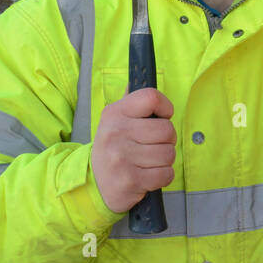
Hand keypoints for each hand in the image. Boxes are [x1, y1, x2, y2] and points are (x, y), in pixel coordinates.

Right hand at [90, 87, 176, 213]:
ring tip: (150, 161)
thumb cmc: (112, 148)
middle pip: (166, 129)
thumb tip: (136, 79)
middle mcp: (116, 133)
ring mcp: (122, 158)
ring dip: (165, 160)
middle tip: (155, 145)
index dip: (165, 107)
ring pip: (168, 153)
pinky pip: (166, 174)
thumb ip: (129, 103)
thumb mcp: (113, 121)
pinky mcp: (130, 181)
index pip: (151, 97)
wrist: (93, 183)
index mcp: (114, 113)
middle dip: (168, 140)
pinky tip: (149, 175)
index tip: (163, 116)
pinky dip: (163, 176)